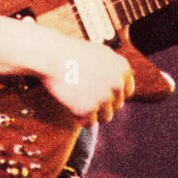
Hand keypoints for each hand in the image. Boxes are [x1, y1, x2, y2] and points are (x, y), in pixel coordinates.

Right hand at [0, 18, 134, 126]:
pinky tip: (70, 104)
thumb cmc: (71, 53)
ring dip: (92, 113)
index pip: (127, 92)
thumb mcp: (100, 54)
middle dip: (101, 104)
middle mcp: (117, 83)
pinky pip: (88, 124)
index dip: (112, 94)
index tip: (98, 92)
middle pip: (116, 106)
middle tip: (83, 94)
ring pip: (105, 118)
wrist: (50, 56)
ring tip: (77, 100)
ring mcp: (104, 97)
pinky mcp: (88, 109)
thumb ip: (114, 69)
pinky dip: (79, 118)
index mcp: (123, 68)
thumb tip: (125, 82)